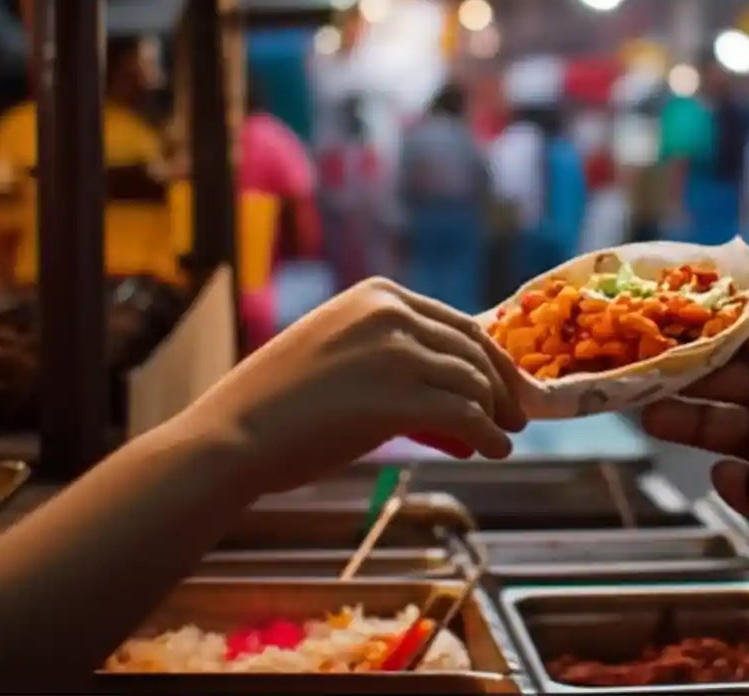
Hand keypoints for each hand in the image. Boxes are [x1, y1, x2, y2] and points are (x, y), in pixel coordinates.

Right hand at [179, 278, 527, 494]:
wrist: (233, 437)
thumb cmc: (282, 408)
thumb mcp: (343, 359)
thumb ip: (398, 364)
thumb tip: (462, 400)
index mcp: (378, 295)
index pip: (457, 324)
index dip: (490, 360)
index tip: (505, 386)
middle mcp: (391, 313)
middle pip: (473, 351)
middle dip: (501, 387)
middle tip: (516, 416)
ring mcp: (396, 352)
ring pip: (473, 385)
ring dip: (494, 416)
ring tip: (500, 440)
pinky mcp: (398, 397)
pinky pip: (466, 416)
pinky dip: (487, 436)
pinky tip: (492, 452)